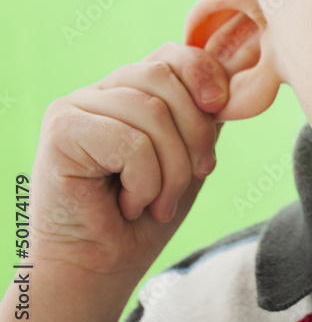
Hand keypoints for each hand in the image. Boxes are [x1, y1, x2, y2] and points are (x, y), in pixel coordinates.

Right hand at [28, 9, 265, 280]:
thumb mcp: (191, 153)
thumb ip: (205, 113)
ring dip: (171, 168)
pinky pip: (128, 142)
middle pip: (166, 78)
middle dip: (196, 132)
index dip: (205, 73)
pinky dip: (144, 181)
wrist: (101, 268)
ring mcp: (76, 106)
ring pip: (150, 112)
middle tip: (200, 173)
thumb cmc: (148, 213)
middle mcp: (101, 90)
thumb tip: (240, 73)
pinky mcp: (60, 131)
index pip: (174, 53)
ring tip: (158, 202)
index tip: (221, 108)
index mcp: (133, 88)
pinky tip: (129, 203)